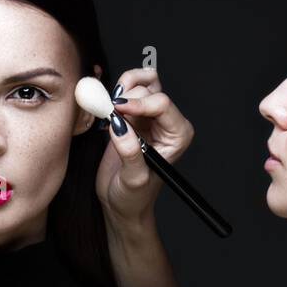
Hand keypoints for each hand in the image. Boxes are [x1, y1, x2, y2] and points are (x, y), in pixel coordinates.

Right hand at [95, 67, 195, 227]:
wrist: (122, 203)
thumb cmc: (134, 197)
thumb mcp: (133, 180)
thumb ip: (130, 153)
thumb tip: (120, 127)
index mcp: (177, 136)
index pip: (162, 104)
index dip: (138, 103)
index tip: (116, 111)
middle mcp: (168, 123)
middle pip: (149, 90)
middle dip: (126, 99)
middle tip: (108, 116)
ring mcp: (151, 116)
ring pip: (141, 83)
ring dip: (122, 90)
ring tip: (109, 110)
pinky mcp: (135, 114)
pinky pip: (130, 87)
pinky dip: (117, 89)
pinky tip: (109, 106)